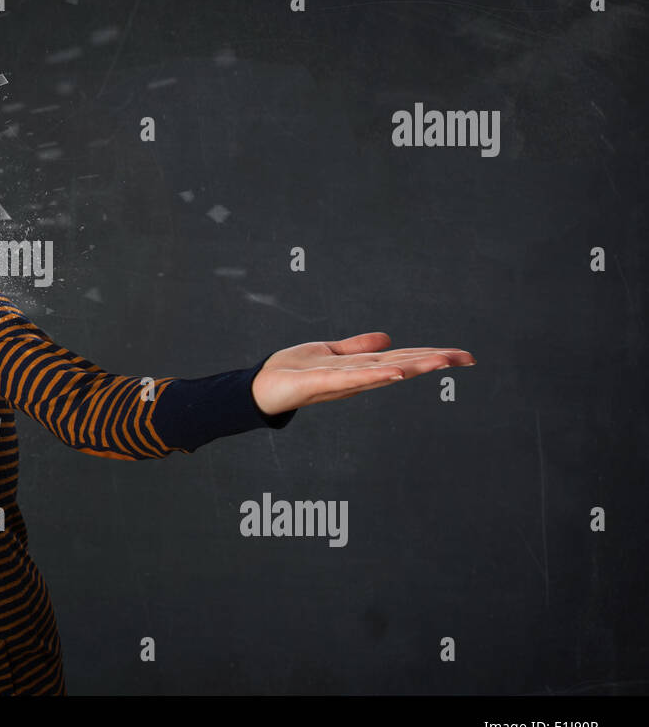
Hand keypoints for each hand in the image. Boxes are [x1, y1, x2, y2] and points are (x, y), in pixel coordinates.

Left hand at [250, 332, 474, 416]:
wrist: (260, 387)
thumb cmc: (293, 372)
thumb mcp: (330, 352)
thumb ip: (357, 347)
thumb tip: (387, 339)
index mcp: (362, 368)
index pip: (402, 359)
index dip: (431, 356)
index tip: (462, 355)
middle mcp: (357, 377)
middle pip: (401, 366)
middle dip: (433, 361)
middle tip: (466, 358)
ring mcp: (341, 382)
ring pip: (382, 372)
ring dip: (412, 366)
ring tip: (440, 361)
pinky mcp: (320, 383)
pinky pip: (350, 378)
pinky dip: (372, 375)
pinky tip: (393, 373)